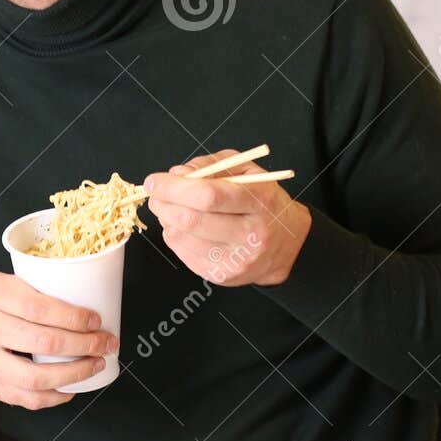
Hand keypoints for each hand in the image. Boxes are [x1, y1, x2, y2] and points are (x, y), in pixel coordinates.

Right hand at [0, 271, 114, 409]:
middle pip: (45, 341)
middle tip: (107, 343)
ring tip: (94, 366)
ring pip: (36, 376)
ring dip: (74, 375)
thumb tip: (74, 307)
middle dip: (85, 345)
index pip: (42, 307)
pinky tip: (69, 390)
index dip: (76, 317)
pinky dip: (51, 398)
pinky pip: (22, 397)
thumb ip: (22, 294)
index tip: (96, 319)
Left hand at [143, 150, 312, 285]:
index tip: (155, 181)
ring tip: (171, 208)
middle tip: (156, 194)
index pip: (208, 196)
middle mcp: (251, 234)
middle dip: (163, 203)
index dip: (174, 188)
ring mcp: (236, 259)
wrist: (286, 246)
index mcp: (260, 202)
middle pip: (191, 219)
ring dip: (166, 218)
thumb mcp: (246, 171)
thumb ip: (211, 165)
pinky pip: (182, 253)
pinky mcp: (222, 275)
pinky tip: (184, 226)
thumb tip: (176, 174)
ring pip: (182, 237)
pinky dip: (174, 234)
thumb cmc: (262, 202)